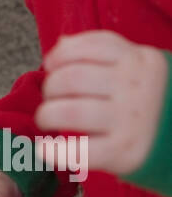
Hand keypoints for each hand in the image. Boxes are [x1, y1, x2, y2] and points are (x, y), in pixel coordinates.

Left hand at [38, 31, 167, 176]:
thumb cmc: (151, 99)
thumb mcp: (139, 66)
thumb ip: (104, 52)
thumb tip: (61, 44)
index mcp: (139, 59)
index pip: (87, 47)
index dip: (59, 55)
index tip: (51, 65)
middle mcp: (135, 87)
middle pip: (71, 78)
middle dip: (50, 86)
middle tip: (51, 96)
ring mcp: (130, 120)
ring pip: (68, 112)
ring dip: (46, 115)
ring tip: (47, 118)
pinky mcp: (124, 152)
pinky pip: (79, 151)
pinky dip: (54, 151)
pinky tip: (46, 149)